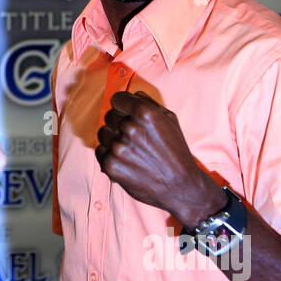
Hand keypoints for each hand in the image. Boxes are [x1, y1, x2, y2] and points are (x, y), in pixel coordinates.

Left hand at [96, 90, 219, 226]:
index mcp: (144, 113)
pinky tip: (126, 161)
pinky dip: (109, 155)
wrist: (180, 186)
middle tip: (134, 137)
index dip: (122, 106)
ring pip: (103, 133)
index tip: (126, 113)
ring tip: (131, 150)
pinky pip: (100, 151)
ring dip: (113, 139)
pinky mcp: (110, 165)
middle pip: (109, 116)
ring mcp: (118, 148)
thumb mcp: (170, 120)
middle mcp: (130, 128)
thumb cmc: (176, 151)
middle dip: (119, 123)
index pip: (117, 99)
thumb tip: (133, 94)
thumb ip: (149, 103)